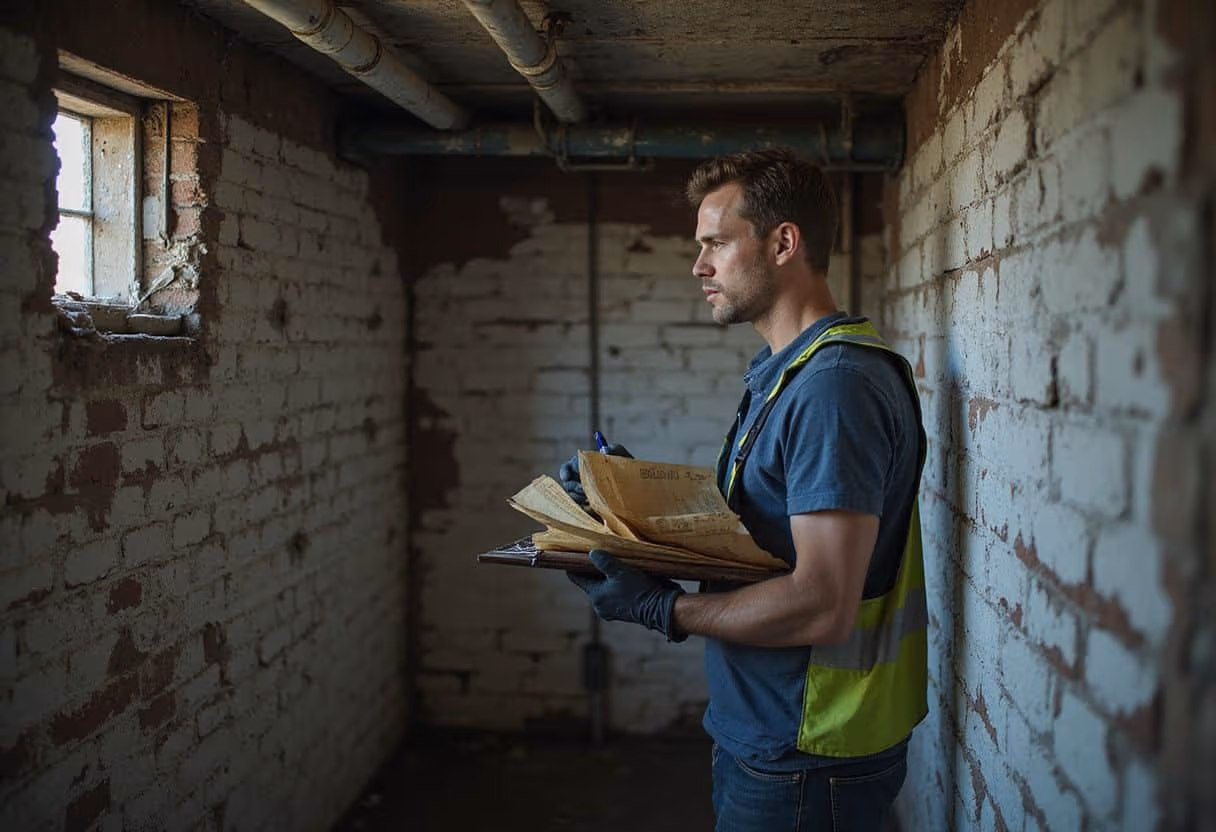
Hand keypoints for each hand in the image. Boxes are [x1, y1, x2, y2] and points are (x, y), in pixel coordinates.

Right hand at [557, 444, 631, 504]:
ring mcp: (584, 495)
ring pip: (574, 499)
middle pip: (568, 485)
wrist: (639, 489)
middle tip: (583, 489)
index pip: (567, 468)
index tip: (566, 477)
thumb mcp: (623, 456)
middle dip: (574, 487)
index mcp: (583, 466)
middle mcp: (580, 481)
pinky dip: (588, 509)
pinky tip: (598, 507)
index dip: (564, 472)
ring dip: (581, 498)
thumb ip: (616, 449)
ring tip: (593, 498)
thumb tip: (605, 450)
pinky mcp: (590, 508)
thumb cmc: (626, 468)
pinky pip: (584, 511)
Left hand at [568, 550, 685, 641]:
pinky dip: (617, 585)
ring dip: (608, 577)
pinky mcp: (623, 610)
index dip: (575, 563)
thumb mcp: (620, 570)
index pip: (576, 577)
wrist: (661, 609)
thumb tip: (591, 553)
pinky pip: (615, 594)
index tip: (578, 552)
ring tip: (616, 564)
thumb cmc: (639, 589)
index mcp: (595, 596)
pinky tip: (626, 575)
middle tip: (601, 554)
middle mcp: (600, 605)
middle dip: (595, 569)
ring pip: (604, 588)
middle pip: (590, 582)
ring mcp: (611, 609)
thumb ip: (603, 561)